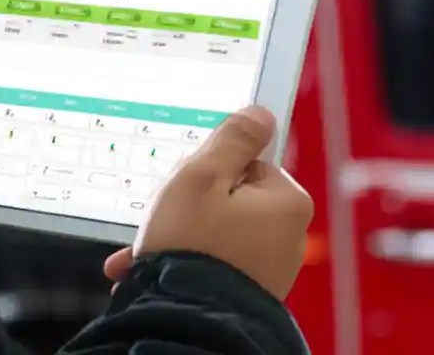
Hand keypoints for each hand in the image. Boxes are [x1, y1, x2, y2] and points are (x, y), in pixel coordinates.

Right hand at [128, 107, 313, 299]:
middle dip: (189, 203)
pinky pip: (212, 259)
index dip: (207, 168)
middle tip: (164, 217)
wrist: (183, 320)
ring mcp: (268, 266)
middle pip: (230, 195)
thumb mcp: (201, 176)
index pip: (245, 160)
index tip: (186, 185)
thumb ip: (232, 139)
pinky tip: (149, 268)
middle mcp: (287, 235)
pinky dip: (184, 259)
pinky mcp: (247, 289)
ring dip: (179, 233)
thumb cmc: (190, 246)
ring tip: (147, 250)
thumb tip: (260, 113)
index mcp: (286, 201)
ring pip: (215, 229)